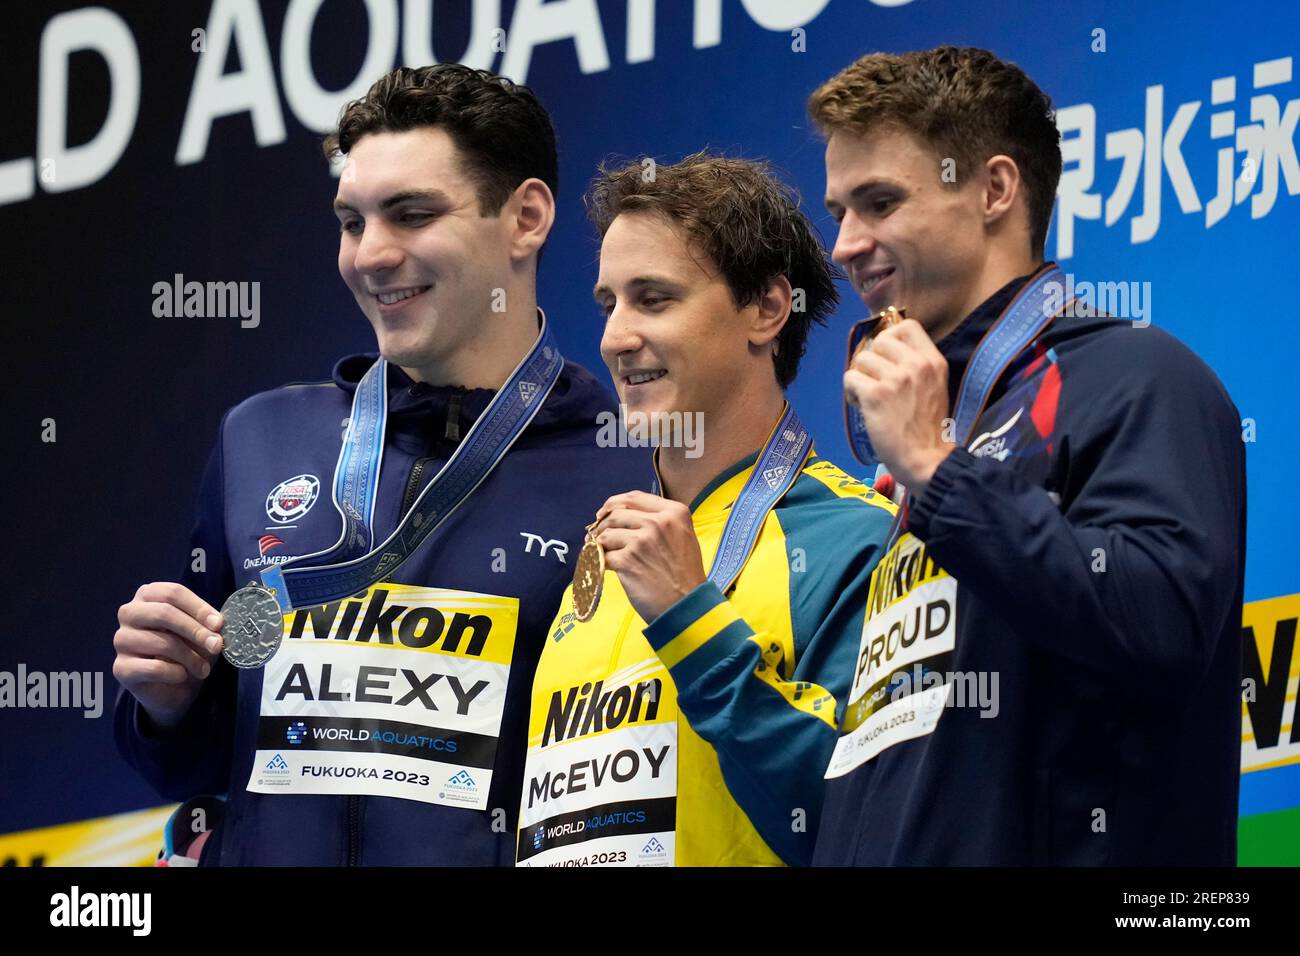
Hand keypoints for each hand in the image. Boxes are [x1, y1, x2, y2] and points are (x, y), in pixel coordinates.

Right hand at [113, 582, 224, 728]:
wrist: (173, 687)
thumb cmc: (187, 649)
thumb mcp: (201, 632)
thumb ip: (206, 624)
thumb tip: (216, 624)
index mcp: (148, 595)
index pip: (173, 593)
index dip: (198, 608)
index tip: (218, 624)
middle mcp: (129, 613)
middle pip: (164, 613)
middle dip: (195, 631)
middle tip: (216, 646)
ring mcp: (122, 640)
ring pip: (162, 643)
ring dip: (190, 657)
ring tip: (203, 669)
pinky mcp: (121, 667)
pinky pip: (154, 667)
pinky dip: (176, 673)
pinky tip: (182, 675)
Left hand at [593, 491, 707, 623]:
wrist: (686, 605)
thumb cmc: (684, 575)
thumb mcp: (683, 537)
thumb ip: (659, 521)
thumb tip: (621, 514)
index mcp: (675, 512)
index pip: (634, 497)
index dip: (614, 503)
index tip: (603, 513)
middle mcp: (659, 522)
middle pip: (617, 513)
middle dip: (603, 524)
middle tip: (597, 536)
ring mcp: (642, 541)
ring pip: (607, 534)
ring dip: (600, 544)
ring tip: (602, 553)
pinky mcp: (627, 561)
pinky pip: (602, 555)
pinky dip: (597, 561)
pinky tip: (600, 566)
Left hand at [844, 318, 953, 495]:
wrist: (926, 460)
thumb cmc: (928, 429)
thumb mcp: (934, 388)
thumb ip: (916, 368)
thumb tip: (885, 350)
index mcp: (933, 361)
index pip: (907, 326)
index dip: (890, 338)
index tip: (887, 358)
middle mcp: (916, 365)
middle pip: (879, 341)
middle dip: (872, 361)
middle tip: (875, 382)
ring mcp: (896, 379)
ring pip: (861, 360)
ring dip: (860, 378)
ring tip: (869, 398)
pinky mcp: (875, 395)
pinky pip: (850, 378)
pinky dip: (851, 392)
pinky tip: (862, 406)